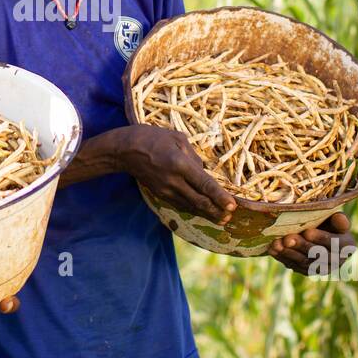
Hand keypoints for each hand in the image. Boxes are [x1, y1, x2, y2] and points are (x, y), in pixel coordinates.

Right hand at [114, 126, 235, 224]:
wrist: (125, 151)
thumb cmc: (153, 138)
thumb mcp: (177, 138)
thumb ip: (194, 157)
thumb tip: (204, 172)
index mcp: (180, 164)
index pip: (204, 184)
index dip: (219, 197)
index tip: (232, 206)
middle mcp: (173, 181)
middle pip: (199, 201)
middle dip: (216, 211)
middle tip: (230, 217)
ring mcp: (165, 190)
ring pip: (190, 206)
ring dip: (206, 213)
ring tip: (221, 219)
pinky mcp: (160, 194)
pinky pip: (180, 204)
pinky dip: (193, 209)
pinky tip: (203, 211)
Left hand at [268, 212, 355, 274]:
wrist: (321, 232)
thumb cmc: (329, 221)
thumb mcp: (335, 218)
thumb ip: (338, 219)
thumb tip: (339, 217)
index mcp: (347, 246)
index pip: (334, 243)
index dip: (321, 238)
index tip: (307, 232)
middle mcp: (337, 261)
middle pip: (317, 254)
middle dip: (301, 246)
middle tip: (287, 238)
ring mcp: (322, 269)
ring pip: (304, 262)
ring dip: (289, 253)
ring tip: (277, 244)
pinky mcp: (307, 271)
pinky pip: (294, 265)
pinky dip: (282, 257)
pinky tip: (273, 249)